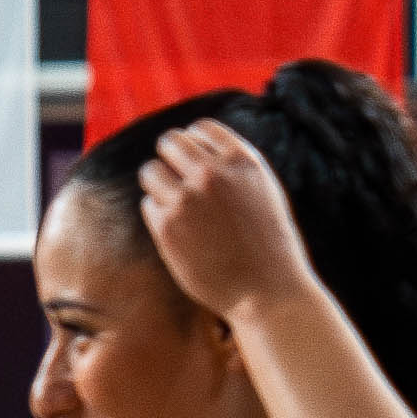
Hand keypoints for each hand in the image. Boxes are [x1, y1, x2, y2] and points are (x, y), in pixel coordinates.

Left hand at [130, 118, 317, 326]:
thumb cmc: (268, 243)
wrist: (266, 289)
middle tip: (174, 175)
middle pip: (169, 142)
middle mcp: (212, 173)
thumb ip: (233, 167)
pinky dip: (159, 214)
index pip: (201, 128)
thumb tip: (196, 144)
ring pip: (150, 171)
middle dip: (169, 157)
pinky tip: (179, 230)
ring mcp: (186, 198)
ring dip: (157, 183)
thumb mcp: (262, 191)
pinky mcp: (166, 226)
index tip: (192, 157)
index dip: (192, 141)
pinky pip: (148, 205)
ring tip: (175, 202)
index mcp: (243, 161)